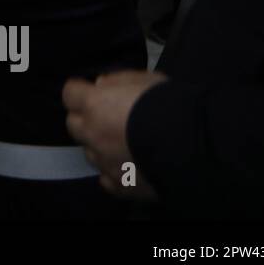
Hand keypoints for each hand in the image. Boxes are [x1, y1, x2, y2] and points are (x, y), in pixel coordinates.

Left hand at [63, 69, 168, 199]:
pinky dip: (114, 172)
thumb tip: (100, 86)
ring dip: (100, 146)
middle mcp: (93, 135)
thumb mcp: (144, 79)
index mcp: (95, 105)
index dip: (81, 92)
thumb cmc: (169, 104)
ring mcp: (104, 162)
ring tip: (124, 143)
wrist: (193, 144)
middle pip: (74, 125)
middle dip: (87, 119)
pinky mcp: (120, 185)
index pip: (70, 94)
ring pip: (90, 152)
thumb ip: (117, 81)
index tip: (92, 92)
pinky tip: (128, 166)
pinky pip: (107, 178)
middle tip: (108, 117)